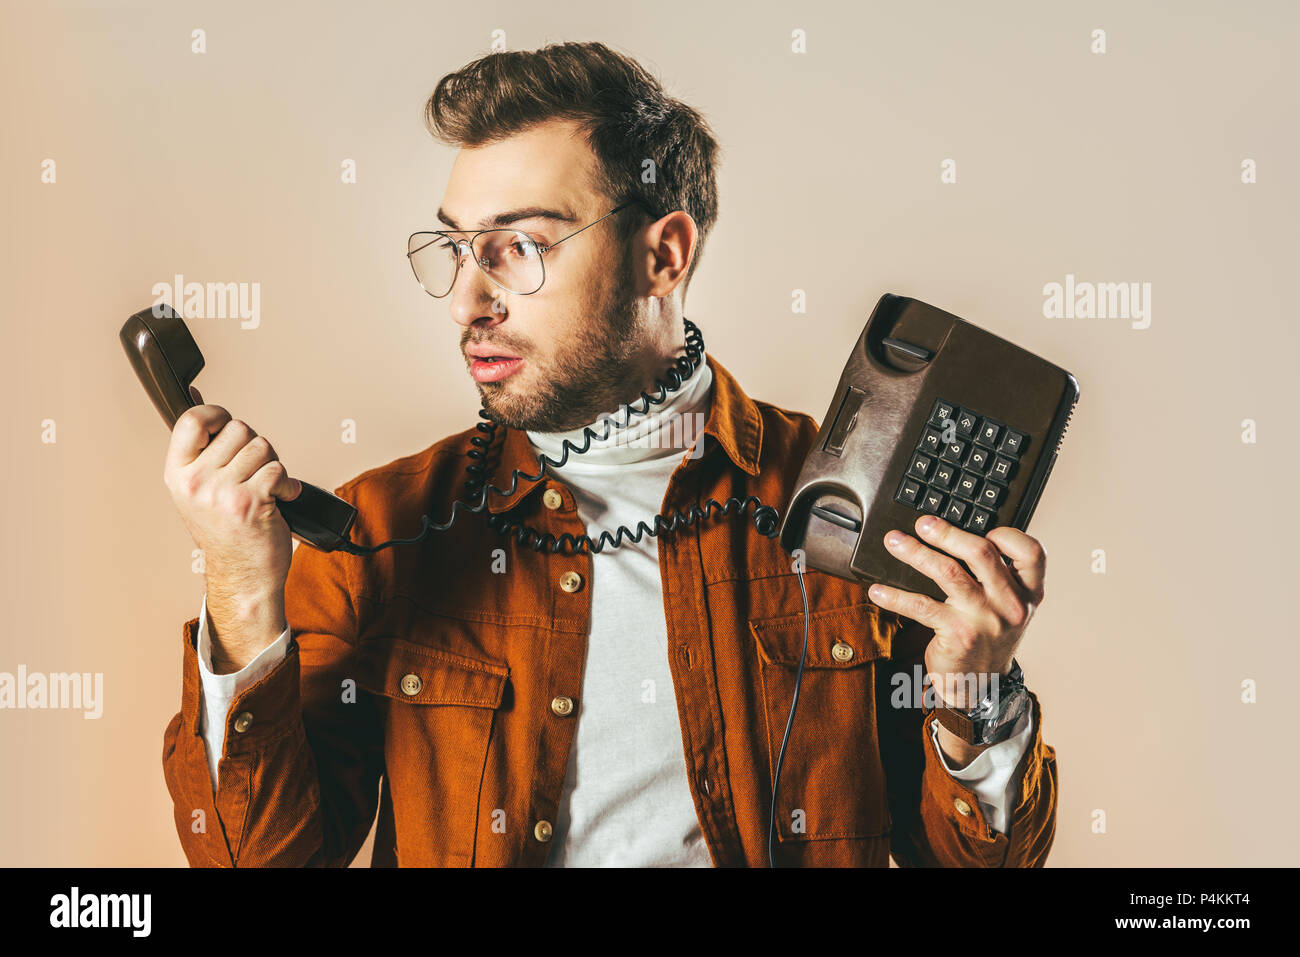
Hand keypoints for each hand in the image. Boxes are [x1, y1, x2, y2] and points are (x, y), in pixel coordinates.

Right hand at [162, 385, 302, 669]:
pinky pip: (278, 470)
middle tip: (255, 473)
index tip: (228, 425)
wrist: (243, 576)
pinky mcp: (249, 502)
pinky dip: (288, 484)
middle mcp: (195, 482)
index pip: (191, 420)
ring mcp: (220, 493)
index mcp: (178, 475)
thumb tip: (195, 393)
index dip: (216, 413)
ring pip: (262, 447)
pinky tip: (281, 499)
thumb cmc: (227, 531)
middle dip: (256, 446)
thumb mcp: (200, 489)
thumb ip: (202, 447)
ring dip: (273, 466)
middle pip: (239, 429)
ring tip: (266, 489)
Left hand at [867, 514, 1045, 710]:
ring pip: (947, 573)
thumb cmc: (989, 637)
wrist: (981, 685)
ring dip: (915, 553)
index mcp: (1029, 593)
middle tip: (923, 524)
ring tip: (895, 542)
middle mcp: (1011, 604)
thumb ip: (996, 576)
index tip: (985, 529)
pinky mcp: (958, 634)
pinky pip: (921, 606)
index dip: (1008, 535)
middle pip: (981, 553)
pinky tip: (878, 590)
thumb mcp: (1007, 607)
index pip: (1032, 553)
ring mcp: (985, 619)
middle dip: (947, 533)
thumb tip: (953, 535)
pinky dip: (895, 596)